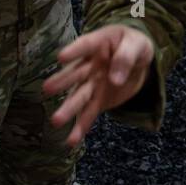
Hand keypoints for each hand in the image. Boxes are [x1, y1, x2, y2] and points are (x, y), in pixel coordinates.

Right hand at [43, 24, 154, 147]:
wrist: (138, 61)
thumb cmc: (134, 45)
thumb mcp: (137, 44)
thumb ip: (126, 57)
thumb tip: (115, 80)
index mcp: (99, 44)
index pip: (86, 45)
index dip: (74, 51)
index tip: (61, 57)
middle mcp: (90, 65)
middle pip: (76, 74)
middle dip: (62, 81)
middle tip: (47, 89)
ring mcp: (92, 84)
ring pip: (79, 97)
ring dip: (68, 109)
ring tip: (55, 121)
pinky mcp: (98, 100)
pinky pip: (89, 114)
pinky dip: (81, 127)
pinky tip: (71, 141)